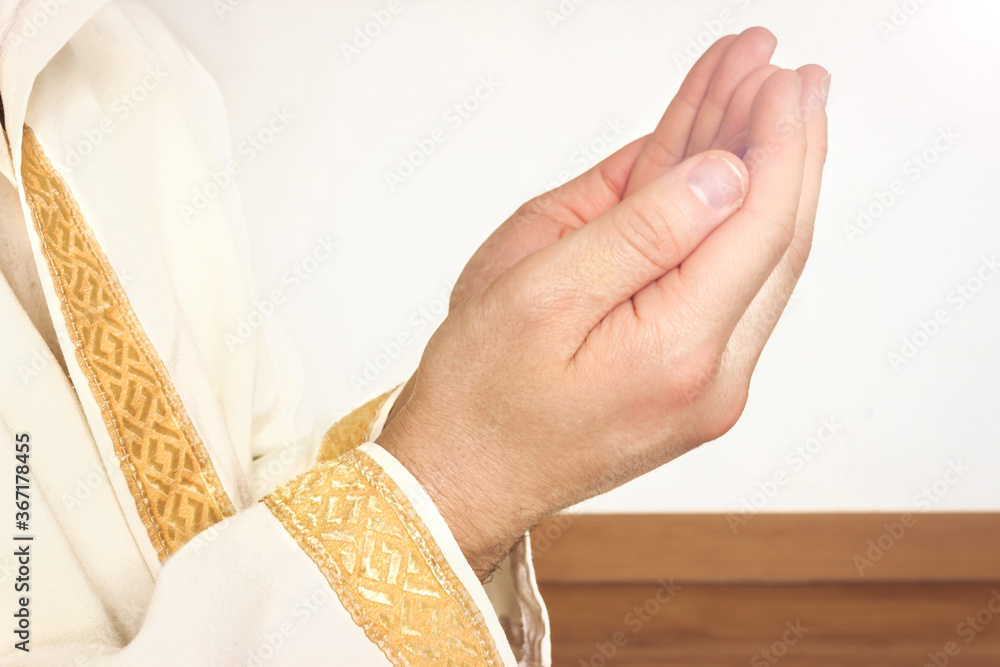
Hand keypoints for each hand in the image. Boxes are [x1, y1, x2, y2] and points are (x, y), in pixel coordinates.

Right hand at [388, 27, 822, 420]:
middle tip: (785, 72)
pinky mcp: (691, 380)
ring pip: (750, 258)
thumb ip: (638, 230)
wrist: (459, 480)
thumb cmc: (477, 395)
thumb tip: (726, 176)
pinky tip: (717, 172)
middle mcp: (715, 377)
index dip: (779, 140)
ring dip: (753, 177)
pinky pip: (718, 285)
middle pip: (771, 239)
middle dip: (780, 146)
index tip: (783, 74)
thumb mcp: (537, 292)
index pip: (760, 225)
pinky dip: (721, 223)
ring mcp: (709, 383)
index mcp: (679, 353)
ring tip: (752, 98)